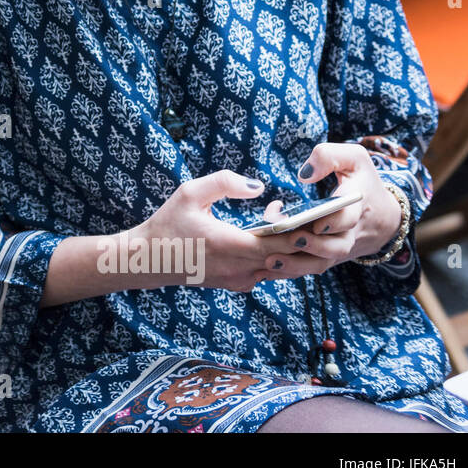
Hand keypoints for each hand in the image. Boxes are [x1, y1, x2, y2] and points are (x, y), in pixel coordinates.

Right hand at [135, 169, 325, 291]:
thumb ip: (225, 183)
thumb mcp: (190, 192)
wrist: (150, 259)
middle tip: (316, 218)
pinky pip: (268, 273)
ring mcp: (239, 279)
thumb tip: (259, 188)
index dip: (304, 230)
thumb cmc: (169, 223)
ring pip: (282, 269)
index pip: (282, 243)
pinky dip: (278, 257)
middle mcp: (239, 267)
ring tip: (295, 223)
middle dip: (307, 240)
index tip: (317, 214)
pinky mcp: (237, 284)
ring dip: (292, 249)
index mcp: (230, 244)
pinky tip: (271, 236)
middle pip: (290, 260)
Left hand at [257, 142, 403, 280]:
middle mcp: (350, 232)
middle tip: (291, 240)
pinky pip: (309, 268)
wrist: (383, 216)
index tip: (318, 223)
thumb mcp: (354, 158)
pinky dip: (288, 272)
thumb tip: (304, 174)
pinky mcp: (326, 258)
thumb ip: (329, 157)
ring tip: (269, 261)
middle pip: (335, 248)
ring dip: (295, 265)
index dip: (334, 223)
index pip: (349, 218)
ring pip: (320, 263)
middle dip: (314, 247)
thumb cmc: (362, 181)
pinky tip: (263, 272)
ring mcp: (338, 248)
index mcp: (358, 205)